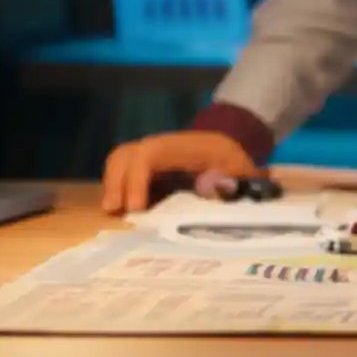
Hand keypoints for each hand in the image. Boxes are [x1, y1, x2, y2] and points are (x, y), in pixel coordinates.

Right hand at [102, 131, 263, 214]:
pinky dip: (119, 187)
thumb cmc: (240, 170)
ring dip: (113, 184)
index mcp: (188, 145)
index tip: (135, 208)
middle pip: (128, 153)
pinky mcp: (152, 165)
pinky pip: (126, 170)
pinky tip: (119, 209)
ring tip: (112, 212)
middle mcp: (166, 144)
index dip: (137, 179)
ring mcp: (156, 153)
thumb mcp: (245, 176)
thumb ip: (232, 182)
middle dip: (116, 181)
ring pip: (122, 159)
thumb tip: (208, 185)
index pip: (150, 154)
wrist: (238, 157)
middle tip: (113, 211)